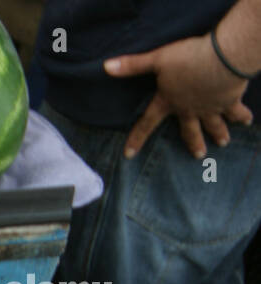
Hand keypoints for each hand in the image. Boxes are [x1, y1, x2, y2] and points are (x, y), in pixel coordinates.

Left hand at [105, 35, 252, 158]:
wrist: (222, 59)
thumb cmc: (188, 58)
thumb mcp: (157, 59)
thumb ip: (133, 65)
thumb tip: (106, 66)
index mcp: (169, 102)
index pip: (147, 124)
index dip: (136, 138)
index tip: (128, 155)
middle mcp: (190, 110)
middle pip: (190, 131)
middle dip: (193, 143)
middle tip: (198, 156)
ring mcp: (211, 107)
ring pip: (214, 125)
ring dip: (219, 134)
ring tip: (222, 144)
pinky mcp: (230, 100)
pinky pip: (236, 111)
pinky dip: (242, 116)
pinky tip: (247, 121)